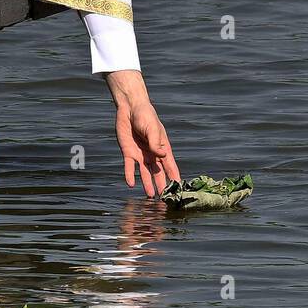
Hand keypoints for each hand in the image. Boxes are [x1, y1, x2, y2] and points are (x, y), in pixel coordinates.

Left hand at [106, 69, 181, 197]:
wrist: (130, 108)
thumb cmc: (145, 115)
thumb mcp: (152, 128)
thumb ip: (155, 142)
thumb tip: (162, 156)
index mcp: (162, 148)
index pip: (170, 165)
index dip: (174, 177)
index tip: (178, 189)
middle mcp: (152, 154)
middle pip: (158, 173)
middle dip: (161, 185)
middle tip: (164, 199)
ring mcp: (140, 154)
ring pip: (145, 173)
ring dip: (147, 184)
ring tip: (150, 196)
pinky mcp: (128, 152)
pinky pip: (129, 167)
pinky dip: (129, 175)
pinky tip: (131, 184)